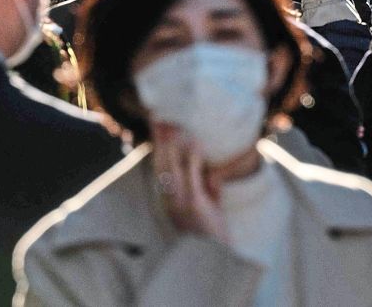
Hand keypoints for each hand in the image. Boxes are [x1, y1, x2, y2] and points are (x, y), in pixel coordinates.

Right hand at [151, 123, 227, 241]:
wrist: (215, 254)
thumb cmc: (212, 230)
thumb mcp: (207, 204)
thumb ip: (207, 186)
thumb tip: (212, 170)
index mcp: (169, 199)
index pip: (159, 168)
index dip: (156, 147)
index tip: (156, 127)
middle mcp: (171, 199)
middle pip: (161, 163)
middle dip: (159, 140)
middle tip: (158, 117)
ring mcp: (181, 201)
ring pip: (172, 167)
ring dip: (172, 143)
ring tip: (173, 123)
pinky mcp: (195, 203)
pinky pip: (191, 176)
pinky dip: (192, 158)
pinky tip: (194, 142)